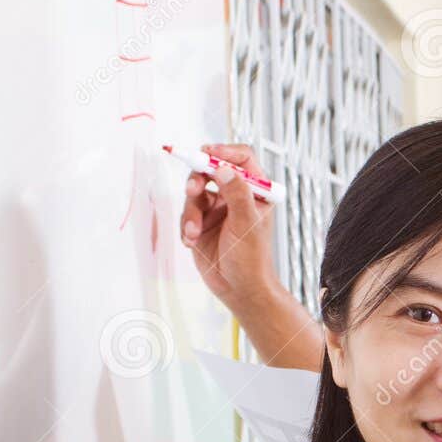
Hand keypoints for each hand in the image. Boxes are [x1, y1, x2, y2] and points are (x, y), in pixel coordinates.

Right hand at [179, 142, 279, 312]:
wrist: (239, 289)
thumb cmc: (252, 260)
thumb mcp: (246, 224)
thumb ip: (237, 194)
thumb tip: (223, 168)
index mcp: (255, 192)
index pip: (241, 159)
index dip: (224, 151)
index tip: (208, 153)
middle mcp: (235, 196)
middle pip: (211, 169)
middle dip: (198, 178)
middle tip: (192, 189)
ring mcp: (217, 208)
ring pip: (195, 192)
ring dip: (190, 211)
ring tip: (193, 231)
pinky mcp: (201, 222)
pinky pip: (186, 213)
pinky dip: (185, 225)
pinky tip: (191, 241)